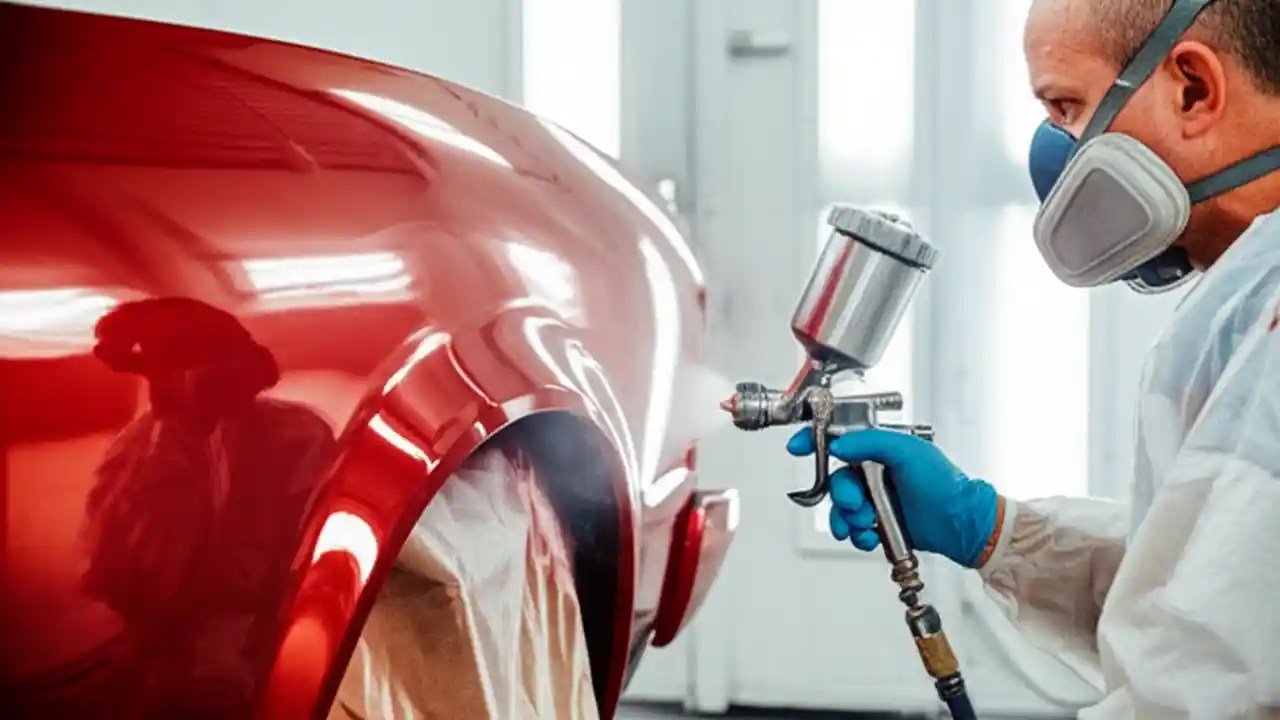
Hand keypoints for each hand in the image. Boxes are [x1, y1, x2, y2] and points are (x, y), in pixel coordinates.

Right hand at [787, 428, 999, 567]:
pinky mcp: (877, 522)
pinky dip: (856, 534)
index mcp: (878, 449)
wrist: (960, 524)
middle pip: (835, 479)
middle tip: (857, 503)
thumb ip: (871, 441)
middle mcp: (873, 471)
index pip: (838, 439)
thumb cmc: (944, 484)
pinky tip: (870, 536)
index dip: (814, 442)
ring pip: (840, 507)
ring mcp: (874, 498)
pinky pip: (852, 528)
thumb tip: (839, 444)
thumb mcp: (909, 450)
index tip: (797, 448)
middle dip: (842, 495)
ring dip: (847, 517)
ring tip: (866, 523)